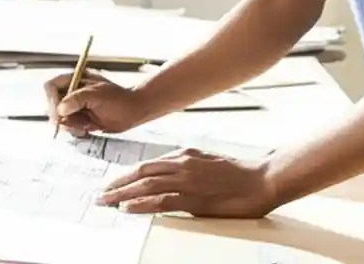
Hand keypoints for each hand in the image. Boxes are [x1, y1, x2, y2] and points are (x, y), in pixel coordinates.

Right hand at [43, 71, 153, 136]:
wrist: (134, 111)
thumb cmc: (119, 99)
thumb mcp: (97, 95)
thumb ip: (76, 100)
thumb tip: (60, 109)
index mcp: (75, 79)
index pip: (51, 86)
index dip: (51, 99)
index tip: (59, 113)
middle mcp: (73, 92)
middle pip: (52, 104)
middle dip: (59, 116)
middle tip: (71, 124)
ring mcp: (76, 106)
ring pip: (59, 118)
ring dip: (68, 125)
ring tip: (84, 126)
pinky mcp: (81, 118)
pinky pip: (69, 126)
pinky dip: (74, 130)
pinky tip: (87, 130)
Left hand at [98, 148, 278, 217]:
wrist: (263, 179)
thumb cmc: (239, 172)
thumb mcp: (208, 160)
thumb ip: (186, 163)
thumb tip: (166, 171)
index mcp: (185, 155)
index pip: (147, 165)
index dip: (126, 175)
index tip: (111, 184)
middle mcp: (182, 165)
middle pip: (141, 174)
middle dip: (117, 185)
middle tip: (100, 195)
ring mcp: (187, 181)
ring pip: (146, 186)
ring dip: (122, 195)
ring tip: (106, 203)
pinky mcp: (195, 199)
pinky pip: (161, 201)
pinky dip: (141, 204)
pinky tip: (127, 208)